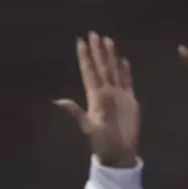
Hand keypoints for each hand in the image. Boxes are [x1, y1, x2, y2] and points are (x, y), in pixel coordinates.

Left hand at [54, 33, 139, 168]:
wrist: (119, 155)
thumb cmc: (102, 144)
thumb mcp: (88, 128)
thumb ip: (75, 113)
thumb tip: (58, 101)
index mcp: (95, 97)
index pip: (89, 72)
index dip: (85, 57)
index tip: (81, 42)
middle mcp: (106, 93)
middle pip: (101, 67)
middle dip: (97, 51)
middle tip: (93, 33)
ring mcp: (118, 96)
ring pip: (113, 71)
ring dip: (110, 57)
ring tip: (107, 41)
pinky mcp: (130, 101)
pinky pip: (127, 82)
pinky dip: (125, 71)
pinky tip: (123, 61)